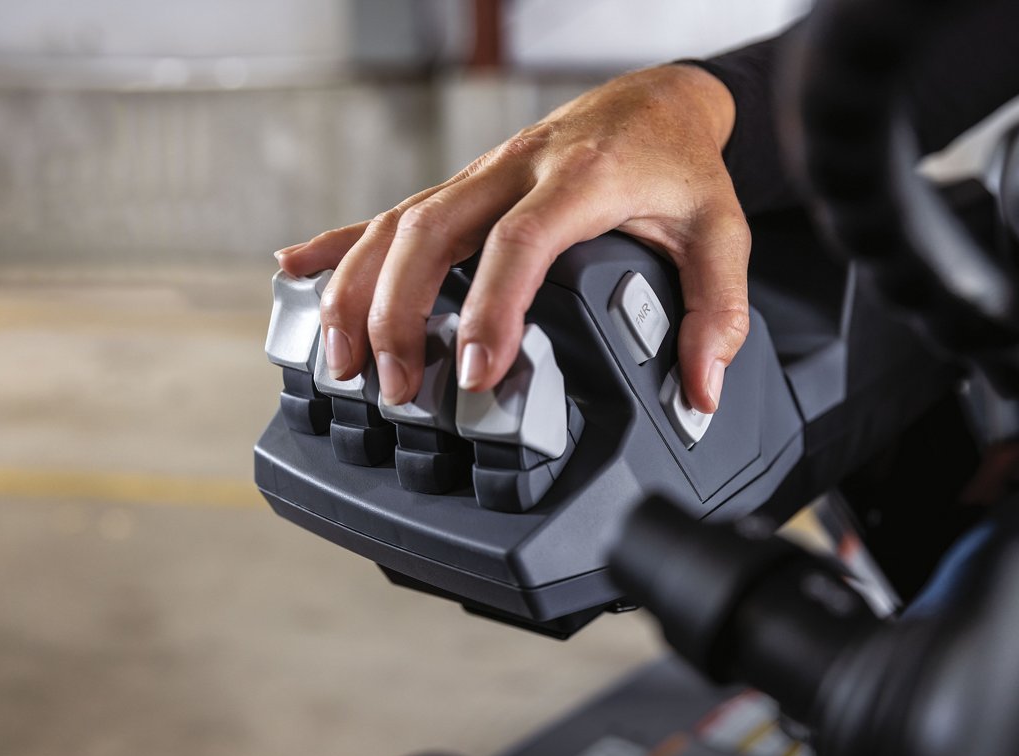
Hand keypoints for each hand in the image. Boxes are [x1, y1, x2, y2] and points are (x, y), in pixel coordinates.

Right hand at [276, 63, 747, 413]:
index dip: (491, 308)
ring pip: (397, 224)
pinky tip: (298, 271)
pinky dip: (340, 242)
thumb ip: (716, 309)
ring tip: (344, 363)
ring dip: (359, 292)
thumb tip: (702, 390)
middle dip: (400, 313)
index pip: (521, 242)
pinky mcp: (461, 188)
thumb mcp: (721, 231)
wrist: (656, 102)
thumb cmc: (680, 166)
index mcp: (581, 179)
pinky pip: (387, 210)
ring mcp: (479, 176)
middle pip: (432, 232)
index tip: (476, 374)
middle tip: (397, 387)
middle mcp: (515, 170)